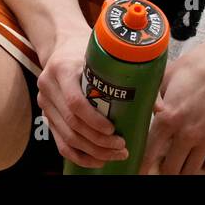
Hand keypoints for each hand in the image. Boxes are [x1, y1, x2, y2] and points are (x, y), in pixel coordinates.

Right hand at [35, 25, 127, 168]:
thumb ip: (132, 76)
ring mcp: (45, 103)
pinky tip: (97, 160)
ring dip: (92, 150)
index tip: (113, 129)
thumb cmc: (88, 49)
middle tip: (121, 146)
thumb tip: (159, 107)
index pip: (74, 101)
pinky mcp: (46, 115)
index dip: (93, 120)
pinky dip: (78, 155)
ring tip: (115, 154)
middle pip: (72, 123)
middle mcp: (49, 87)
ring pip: (66, 137)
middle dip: (98, 141)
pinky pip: (60, 142)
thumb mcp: (104, 55)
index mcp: (63, 69)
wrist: (62, 44)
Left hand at [140, 37, 204, 174]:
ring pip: (191, 171)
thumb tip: (145, 111)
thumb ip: (153, 97)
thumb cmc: (199, 63)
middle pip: (170, 169)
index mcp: (168, 116)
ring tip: (182, 159)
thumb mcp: (167, 74)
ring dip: (184, 168)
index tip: (141, 169)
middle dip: (164, 168)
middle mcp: (187, 132)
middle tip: (164, 161)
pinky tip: (203, 157)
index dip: (143, 165)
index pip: (149, 153)